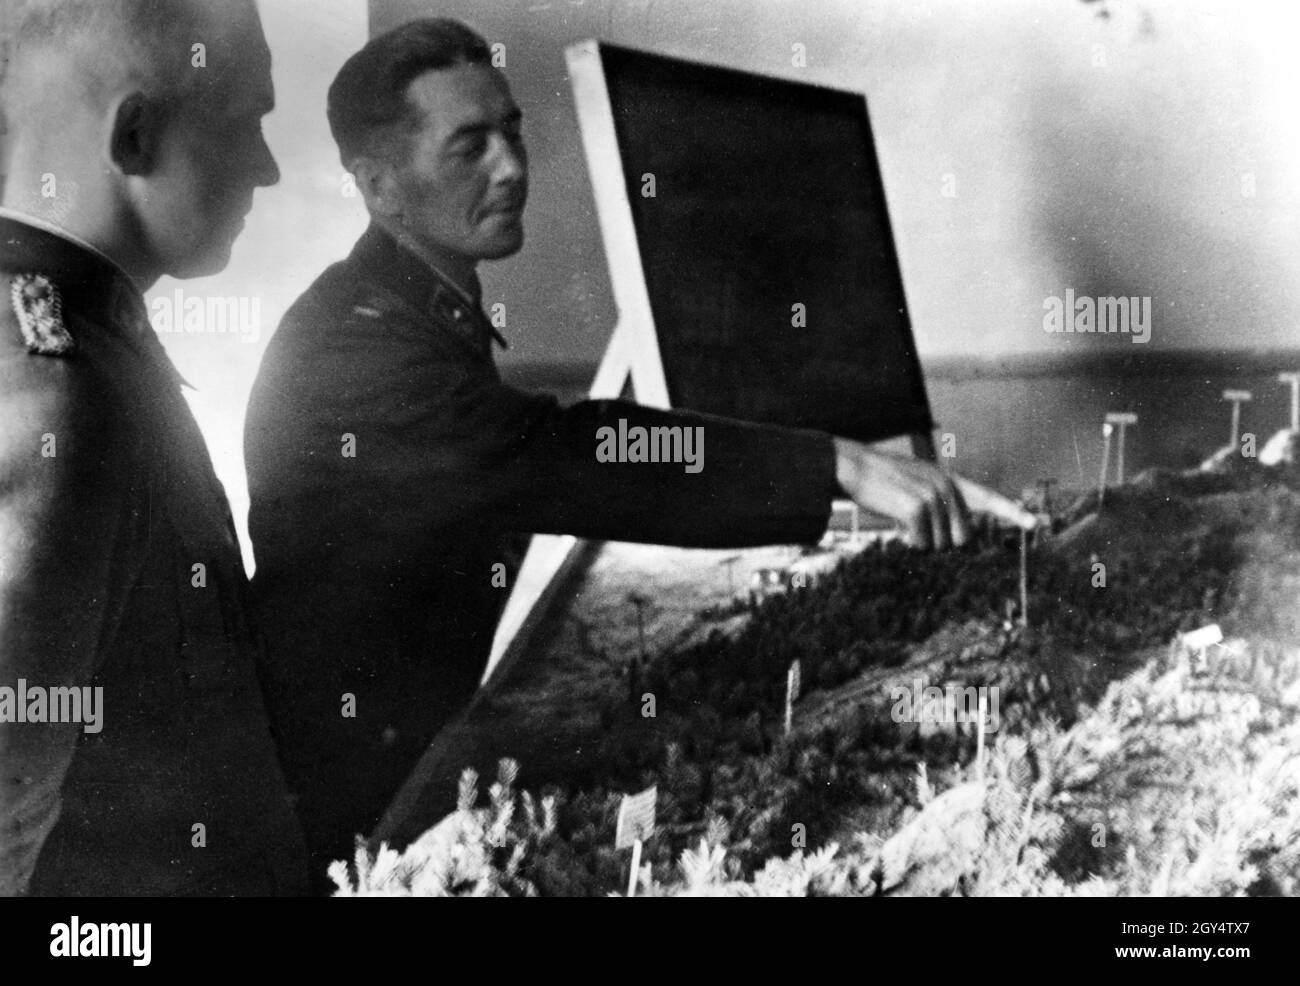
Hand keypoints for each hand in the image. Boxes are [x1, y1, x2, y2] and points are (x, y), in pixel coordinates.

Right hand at [832, 438, 1035, 548]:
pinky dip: (908, 543)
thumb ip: (940, 502)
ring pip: (940, 544)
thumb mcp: (916, 483)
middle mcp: (947, 487)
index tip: (1034, 523)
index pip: (987, 497)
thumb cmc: (880, 481)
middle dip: (941, 541)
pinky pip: (921, 545)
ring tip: (902, 518)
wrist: (853, 466)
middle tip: (917, 527)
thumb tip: (957, 537)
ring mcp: (933, 497)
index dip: (1011, 512)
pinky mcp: (916, 508)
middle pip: (962, 537)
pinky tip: (896, 525)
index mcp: (949, 480)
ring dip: (921, 541)